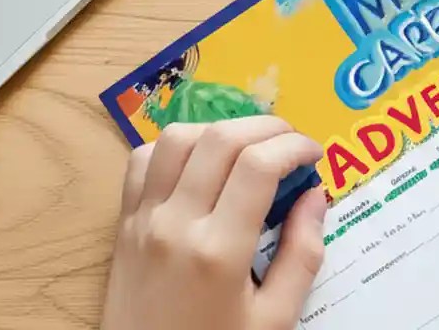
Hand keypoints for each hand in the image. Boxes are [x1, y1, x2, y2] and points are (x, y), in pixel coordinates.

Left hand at [101, 117, 326, 329]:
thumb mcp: (274, 319)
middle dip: (266, 127)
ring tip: (247, 148)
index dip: (294, 146)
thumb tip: (316, 196)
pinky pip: (142, 161)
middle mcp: (176, 224)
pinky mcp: (123, 223)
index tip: (314, 155)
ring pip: (177, 138)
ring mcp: (143, 219)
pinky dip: (174, 147)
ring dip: (220, 130)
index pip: (258, 165)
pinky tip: (199, 163)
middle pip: (221, 138)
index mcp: (219, 251)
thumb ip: (301, 255)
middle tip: (291, 144)